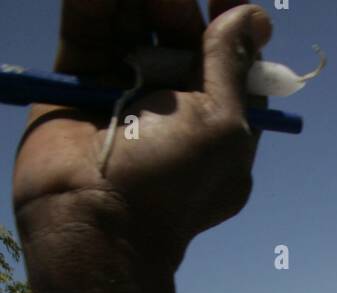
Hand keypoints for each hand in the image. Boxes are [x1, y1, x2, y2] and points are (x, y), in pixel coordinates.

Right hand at [13, 2, 272, 270]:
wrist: (94, 222)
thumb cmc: (170, 185)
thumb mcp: (223, 125)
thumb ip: (233, 65)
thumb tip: (256, 16)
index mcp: (215, 121)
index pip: (225, 57)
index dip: (227, 21)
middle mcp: (170, 106)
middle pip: (176, 33)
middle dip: (175, 6)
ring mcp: (121, 93)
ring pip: (130, 26)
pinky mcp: (76, 85)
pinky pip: (85, 31)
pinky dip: (91, 4)